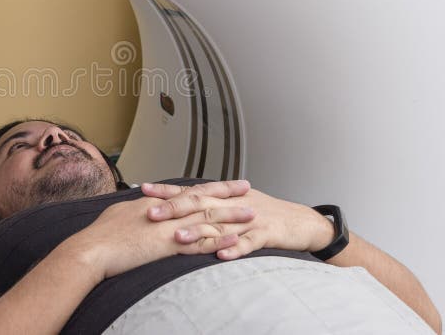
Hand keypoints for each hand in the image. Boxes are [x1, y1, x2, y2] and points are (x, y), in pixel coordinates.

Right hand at [60, 180, 255, 280]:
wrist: (91, 249)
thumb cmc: (100, 237)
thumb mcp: (120, 216)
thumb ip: (135, 210)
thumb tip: (141, 206)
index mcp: (154, 203)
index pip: (186, 192)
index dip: (206, 187)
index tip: (223, 183)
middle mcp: (164, 211)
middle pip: (202, 198)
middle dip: (227, 194)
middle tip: (247, 188)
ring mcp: (167, 227)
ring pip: (206, 217)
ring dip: (231, 216)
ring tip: (253, 214)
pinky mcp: (167, 244)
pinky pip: (199, 242)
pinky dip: (218, 240)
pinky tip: (235, 240)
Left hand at [142, 183, 335, 260]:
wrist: (301, 221)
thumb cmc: (266, 212)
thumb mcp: (235, 203)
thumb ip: (209, 203)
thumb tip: (178, 201)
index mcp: (224, 196)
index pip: (190, 190)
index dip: (167, 190)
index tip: (142, 188)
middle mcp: (233, 204)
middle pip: (200, 204)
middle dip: (174, 208)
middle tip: (150, 214)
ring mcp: (249, 220)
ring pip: (220, 225)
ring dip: (198, 232)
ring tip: (176, 238)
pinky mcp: (266, 236)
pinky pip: (248, 244)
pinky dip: (235, 249)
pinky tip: (220, 256)